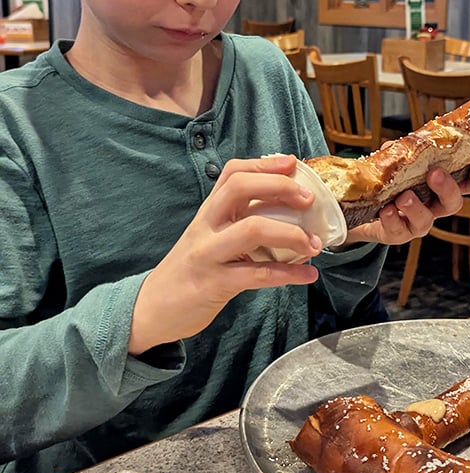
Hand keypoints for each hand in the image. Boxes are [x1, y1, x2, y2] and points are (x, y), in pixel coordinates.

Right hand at [129, 155, 320, 354]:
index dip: (264, 164)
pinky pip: (257, 274)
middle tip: (309, 200)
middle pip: (240, 189)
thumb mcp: (208, 238)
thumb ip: (236, 222)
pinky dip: (288, 274)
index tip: (292, 164)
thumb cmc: (190, 270)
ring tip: (316, 245)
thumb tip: (285, 210)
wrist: (151, 308)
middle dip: (279, 187)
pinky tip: (308, 275)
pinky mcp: (214, 284)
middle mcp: (206, 226)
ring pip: (252, 229)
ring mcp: (208, 253)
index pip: (232, 174)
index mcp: (208, 212)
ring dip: (292, 234)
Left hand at [344, 163, 469, 246]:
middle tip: (435, 174)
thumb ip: (397, 153)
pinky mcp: (397, 234)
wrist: (365, 210)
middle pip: (452, 203)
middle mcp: (434, 207)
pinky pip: (398, 230)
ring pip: (425, 221)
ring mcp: (417, 223)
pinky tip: (386, 210)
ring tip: (404, 196)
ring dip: (416, 207)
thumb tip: (393, 146)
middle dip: (447, 189)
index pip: (467, 184)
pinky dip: (392, 219)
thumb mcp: (395, 164)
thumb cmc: (389, 184)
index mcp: (440, 187)